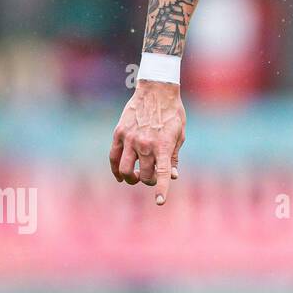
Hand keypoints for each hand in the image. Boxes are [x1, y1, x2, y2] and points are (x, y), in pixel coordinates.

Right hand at [109, 80, 184, 204]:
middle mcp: (145, 144)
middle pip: (144, 175)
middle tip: (152, 178)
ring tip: (136, 177)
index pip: (162, 173)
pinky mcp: (119, 134)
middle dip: (149, 181)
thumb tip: (173, 176)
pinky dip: (116, 169)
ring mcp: (130, 139)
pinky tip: (120, 175)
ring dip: (131, 178)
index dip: (162, 189)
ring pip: (125, 170)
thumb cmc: (172, 112)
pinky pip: (113, 158)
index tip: (160, 201)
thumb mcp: (179, 134)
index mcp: (163, 145)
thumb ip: (174, 156)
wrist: (156, 90)